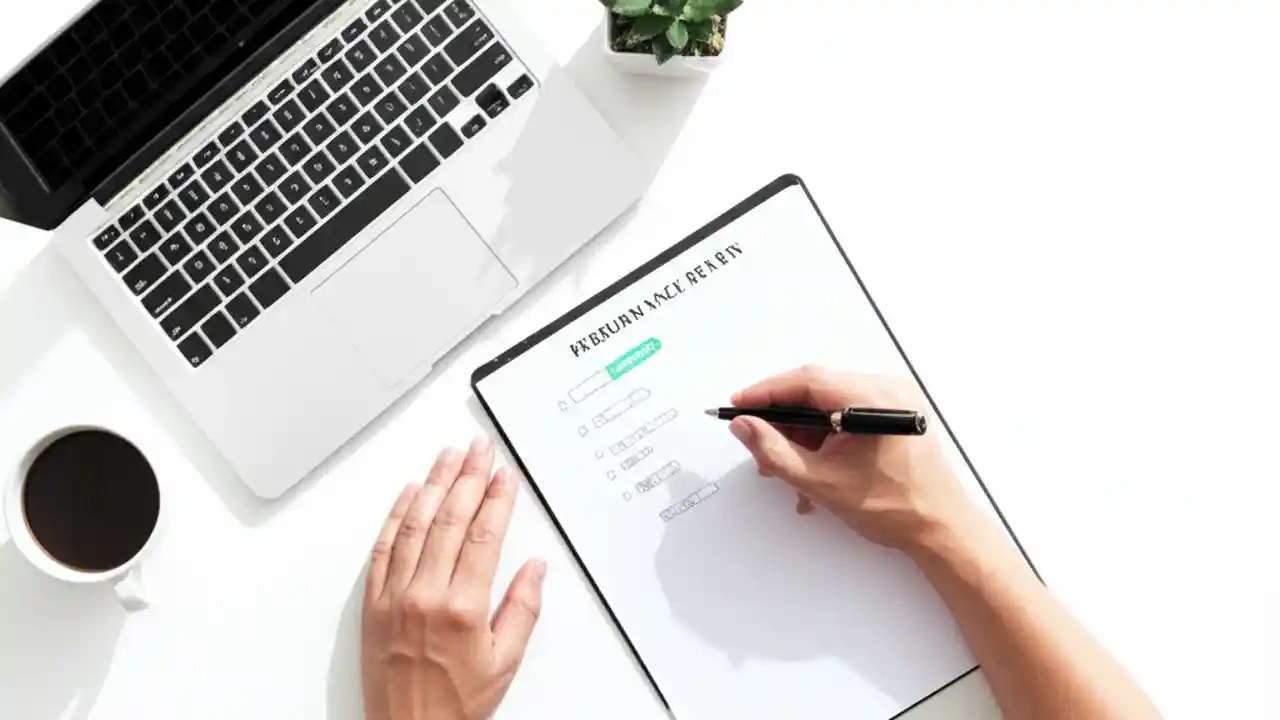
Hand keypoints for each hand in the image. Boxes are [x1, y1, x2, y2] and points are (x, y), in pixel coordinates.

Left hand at [362, 438, 546, 719]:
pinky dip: (396, 515)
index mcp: (462, 608)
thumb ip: (523, 609)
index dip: (496, 499)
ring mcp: (394, 596)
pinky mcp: (373, 603)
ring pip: (414, 525)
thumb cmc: (455, 705)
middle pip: (448, 519)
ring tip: (447, 457)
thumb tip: (535, 568)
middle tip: (479, 450)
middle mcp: (424, 595)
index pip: (482, 536)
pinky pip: (383, 548)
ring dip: (432, 485)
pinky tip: (408, 493)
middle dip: (467, 477)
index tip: (504, 475)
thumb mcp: (505, 662)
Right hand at [729, 366, 978, 554]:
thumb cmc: (894, 508)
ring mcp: (895, 400)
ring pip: (829, 405)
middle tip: (758, 443)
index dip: (766, 392)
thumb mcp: (821, 482)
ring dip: (802, 434)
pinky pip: (847, 415)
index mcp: (873, 399)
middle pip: (817, 391)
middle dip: (783, 419)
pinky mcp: (896, 414)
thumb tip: (744, 426)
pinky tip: (812, 467)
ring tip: (784, 467)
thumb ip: (774, 451)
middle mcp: (887, 390)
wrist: (941, 528)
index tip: (739, 405)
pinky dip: (824, 438)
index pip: (807, 381)